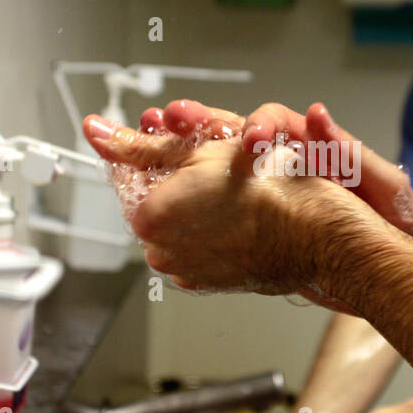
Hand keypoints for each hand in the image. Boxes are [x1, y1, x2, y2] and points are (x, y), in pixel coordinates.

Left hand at [84, 112, 358, 295]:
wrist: (316, 232)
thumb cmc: (269, 190)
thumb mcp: (200, 149)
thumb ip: (139, 144)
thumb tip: (96, 131)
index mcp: (147, 216)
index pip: (132, 174)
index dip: (161, 152)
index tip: (185, 145)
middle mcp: (159, 250)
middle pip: (155, 200)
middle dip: (178, 178)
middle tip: (217, 164)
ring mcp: (186, 270)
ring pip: (179, 223)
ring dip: (198, 203)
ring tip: (234, 188)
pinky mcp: (211, 282)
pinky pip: (202, 246)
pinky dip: (215, 228)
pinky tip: (241, 214)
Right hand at [154, 99, 412, 245]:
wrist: (391, 260)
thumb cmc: (395, 217)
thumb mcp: (383, 182)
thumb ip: (348, 150)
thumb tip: (317, 114)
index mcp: (313, 146)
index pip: (274, 122)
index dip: (255, 123)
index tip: (248, 136)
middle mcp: (286, 161)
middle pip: (233, 132)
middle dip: (199, 123)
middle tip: (171, 117)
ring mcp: (269, 188)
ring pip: (217, 164)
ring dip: (184, 151)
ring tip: (153, 136)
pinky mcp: (259, 217)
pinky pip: (220, 204)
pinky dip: (191, 198)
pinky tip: (162, 198)